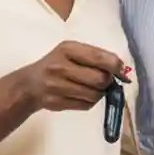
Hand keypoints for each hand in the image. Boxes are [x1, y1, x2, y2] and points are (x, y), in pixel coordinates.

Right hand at [16, 40, 130, 111]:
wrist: (30, 84)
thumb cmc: (57, 64)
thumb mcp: (71, 51)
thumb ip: (96, 57)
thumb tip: (123, 70)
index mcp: (67, 49)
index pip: (99, 57)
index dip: (116, 66)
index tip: (123, 73)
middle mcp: (60, 66)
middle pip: (100, 79)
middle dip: (107, 82)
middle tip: (104, 81)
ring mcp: (57, 86)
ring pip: (94, 95)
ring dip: (99, 93)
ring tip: (91, 88)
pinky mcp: (57, 102)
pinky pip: (85, 105)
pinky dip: (89, 102)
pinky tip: (81, 95)